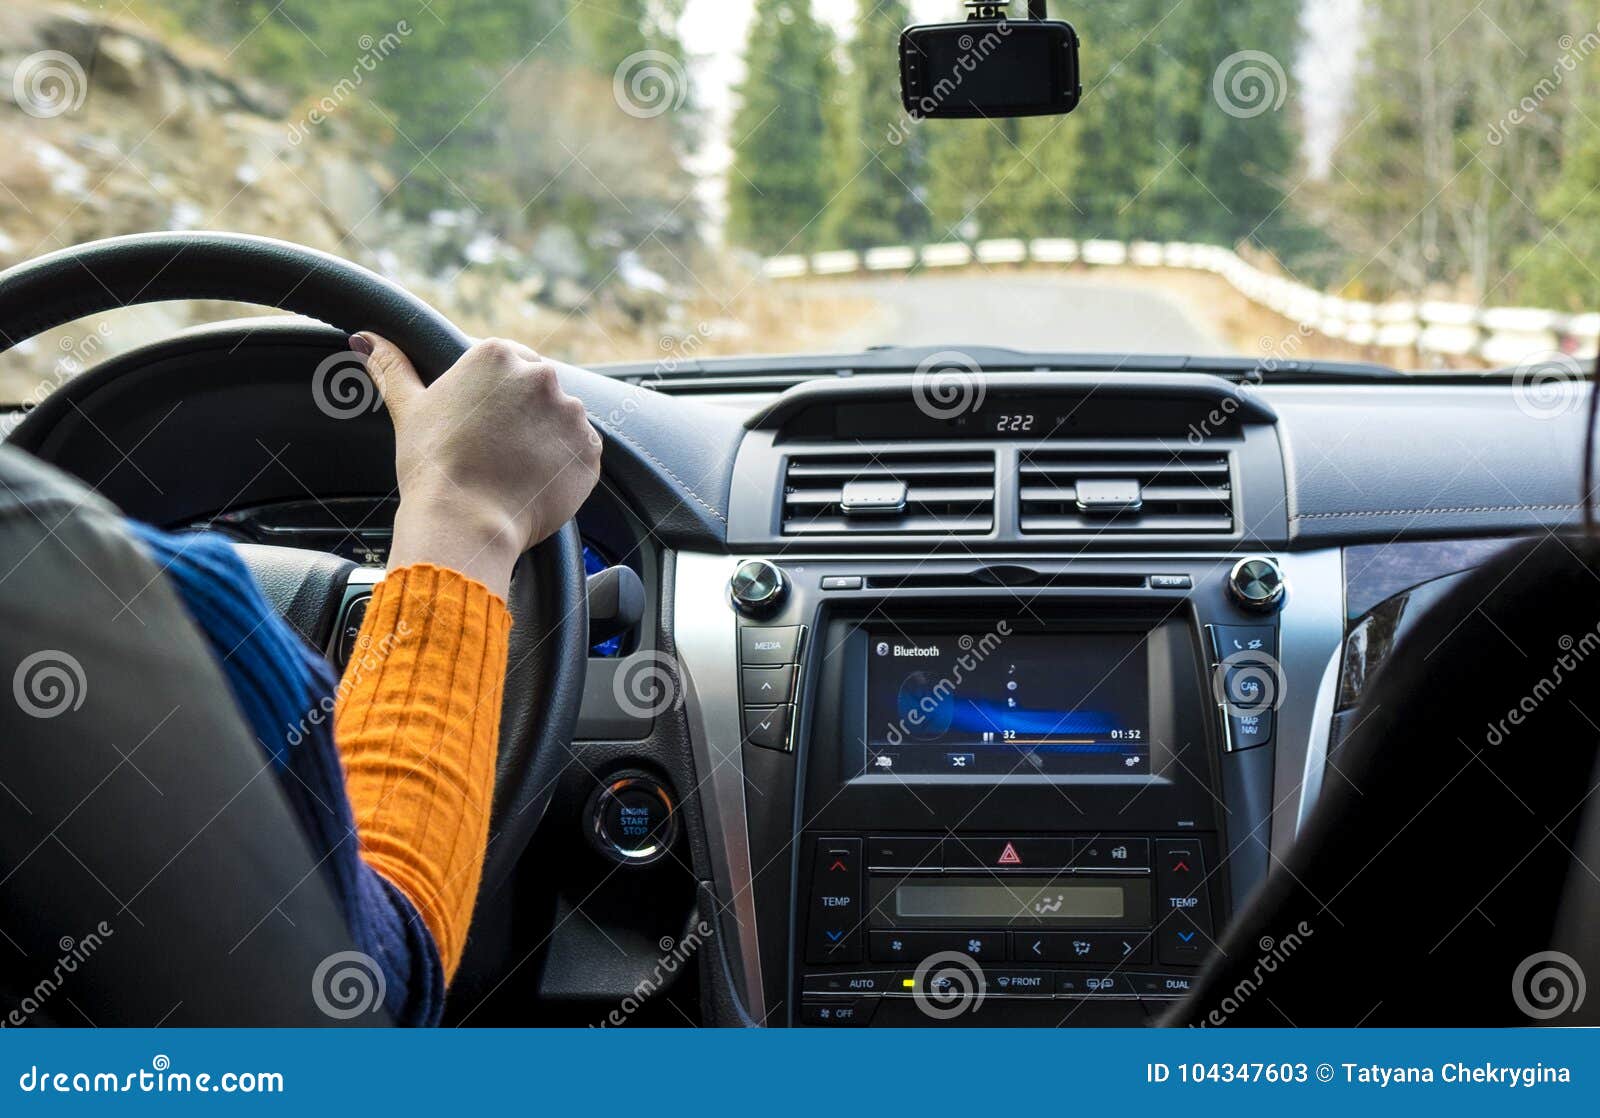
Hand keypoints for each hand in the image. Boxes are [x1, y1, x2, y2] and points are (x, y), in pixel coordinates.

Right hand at [353, 333, 601, 599]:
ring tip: (513, 469)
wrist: (463, 523)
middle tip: (495, 451)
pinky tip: (534, 482)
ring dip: (546, 440)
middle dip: (522, 416)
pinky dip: (564, 466)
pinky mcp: (588, 451)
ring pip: (562, 421)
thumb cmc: (433, 467)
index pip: (508, 365)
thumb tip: (365, 339)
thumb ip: (393, 368)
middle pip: (537, 391)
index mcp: (497, 355)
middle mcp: (541, 376)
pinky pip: (580, 453)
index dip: (495, 398)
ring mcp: (570, 414)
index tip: (484, 424)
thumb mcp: (408, 410)